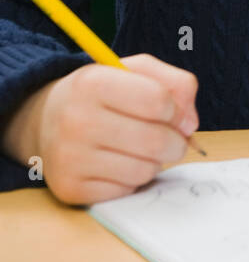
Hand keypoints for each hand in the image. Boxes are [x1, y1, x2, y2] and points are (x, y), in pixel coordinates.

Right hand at [2, 53, 198, 205]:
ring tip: (139, 149)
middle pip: (156, 141)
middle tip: (169, 139)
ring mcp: (70, 158)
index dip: (176, 110)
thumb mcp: (134, 71)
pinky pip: (127, 190)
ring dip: (154, 162)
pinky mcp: (70, 188)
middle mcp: (76, 120)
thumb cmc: (101, 94)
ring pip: (145, 170)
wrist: (45, 120)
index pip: (159, 101)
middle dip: (176, 142)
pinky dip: (132, 180)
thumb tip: (190, 124)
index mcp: (93, 82)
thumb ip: (175, 84)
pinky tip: (118, 164)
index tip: (170, 112)